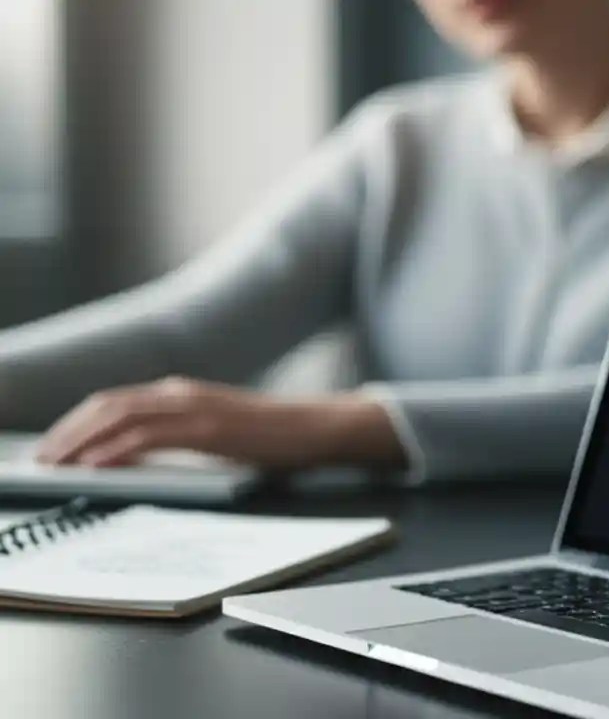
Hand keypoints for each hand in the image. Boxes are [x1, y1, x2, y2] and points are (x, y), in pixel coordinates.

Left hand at [34, 377, 404, 467]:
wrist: (316, 428)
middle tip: (43, 458)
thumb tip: (139, 461)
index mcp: (181, 393)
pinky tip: (96, 464)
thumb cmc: (272, 436)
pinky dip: (116, 449)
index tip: (54, 447)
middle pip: (107, 405)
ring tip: (57, 463)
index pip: (114, 402)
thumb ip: (180, 438)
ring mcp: (195, 407)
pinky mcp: (208, 428)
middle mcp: (181, 392)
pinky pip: (149, 436)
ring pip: (120, 416)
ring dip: (82, 440)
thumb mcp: (216, 433)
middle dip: (68, 432)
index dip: (77, 423)